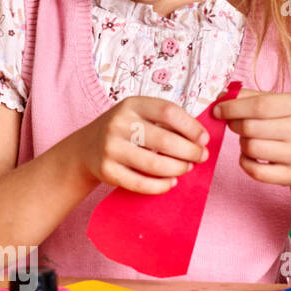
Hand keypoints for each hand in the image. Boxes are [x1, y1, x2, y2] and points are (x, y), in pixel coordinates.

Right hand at [75, 96, 209, 193]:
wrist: (86, 148)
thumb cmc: (123, 130)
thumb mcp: (138, 114)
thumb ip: (165, 122)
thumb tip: (200, 140)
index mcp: (131, 105)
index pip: (168, 112)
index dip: (192, 127)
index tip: (204, 139)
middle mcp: (118, 124)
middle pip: (165, 140)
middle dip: (191, 152)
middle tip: (200, 157)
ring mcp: (110, 148)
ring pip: (155, 164)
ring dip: (178, 169)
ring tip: (186, 168)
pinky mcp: (107, 170)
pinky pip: (141, 183)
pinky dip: (161, 186)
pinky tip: (170, 182)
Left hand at [215, 90, 290, 186]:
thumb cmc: (290, 123)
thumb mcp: (278, 103)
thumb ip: (248, 97)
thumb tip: (220, 96)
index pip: (257, 106)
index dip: (231, 108)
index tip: (217, 110)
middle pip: (249, 128)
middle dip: (235, 125)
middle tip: (236, 125)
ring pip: (250, 148)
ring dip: (242, 144)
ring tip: (251, 140)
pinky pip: (255, 171)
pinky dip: (245, 162)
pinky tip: (252, 156)